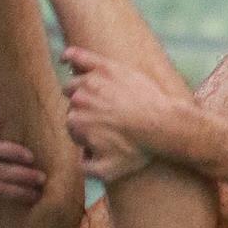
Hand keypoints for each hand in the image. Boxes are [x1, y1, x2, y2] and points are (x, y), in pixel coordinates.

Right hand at [61, 46, 192, 182]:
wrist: (161, 125)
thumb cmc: (137, 148)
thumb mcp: (109, 171)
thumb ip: (87, 168)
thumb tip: (81, 159)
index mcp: (76, 125)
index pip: (74, 128)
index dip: (88, 134)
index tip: (104, 137)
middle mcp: (78, 101)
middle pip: (74, 106)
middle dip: (85, 114)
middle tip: (108, 121)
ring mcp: (90, 82)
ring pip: (74, 85)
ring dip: (79, 91)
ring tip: (96, 98)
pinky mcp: (104, 67)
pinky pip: (80, 57)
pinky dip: (72, 57)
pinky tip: (66, 59)